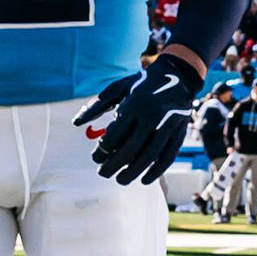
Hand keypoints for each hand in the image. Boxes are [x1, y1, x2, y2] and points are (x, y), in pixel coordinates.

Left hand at [79, 50, 203, 185]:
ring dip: (133, 172)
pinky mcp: (179, 133)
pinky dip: (156, 171)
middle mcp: (152, 116)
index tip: (96, 158)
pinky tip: (145, 179)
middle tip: (103, 174)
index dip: (102, 151)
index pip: (114, 135)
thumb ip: (96, 105)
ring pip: (149, 156)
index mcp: (134, 104)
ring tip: (121, 180)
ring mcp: (168, 125)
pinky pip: (168, 156)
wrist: (178, 75)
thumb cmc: (141, 84)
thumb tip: (76, 123)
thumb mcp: (118, 88)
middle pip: (130, 149)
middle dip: (114, 165)